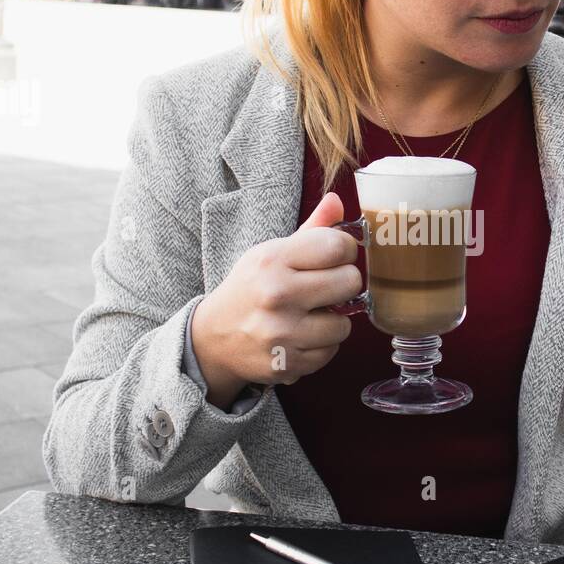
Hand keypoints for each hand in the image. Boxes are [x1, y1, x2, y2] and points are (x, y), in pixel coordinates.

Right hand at [191, 191, 361, 397]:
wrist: (213, 337)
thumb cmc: (251, 288)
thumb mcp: (272, 253)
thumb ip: (310, 229)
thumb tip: (338, 200)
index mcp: (273, 259)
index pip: (339, 246)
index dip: (345, 251)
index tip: (335, 257)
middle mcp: (277, 294)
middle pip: (351, 282)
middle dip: (343, 284)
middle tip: (326, 287)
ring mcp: (282, 333)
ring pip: (344, 324)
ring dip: (333, 320)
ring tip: (311, 315)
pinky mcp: (287, 363)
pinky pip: (331, 351)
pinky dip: (322, 345)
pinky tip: (302, 336)